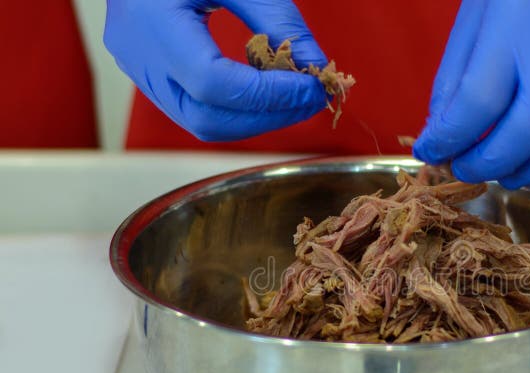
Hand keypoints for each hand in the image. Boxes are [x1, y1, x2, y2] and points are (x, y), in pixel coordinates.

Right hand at [104, 0, 327, 140]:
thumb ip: (276, 17)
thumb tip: (316, 64)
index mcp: (151, 18)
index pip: (211, 82)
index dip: (268, 93)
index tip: (311, 86)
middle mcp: (139, 57)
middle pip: (207, 118)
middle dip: (268, 115)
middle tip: (312, 98)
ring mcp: (142, 74)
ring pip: (203, 124)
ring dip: (257, 119)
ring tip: (296, 98)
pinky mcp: (151, 79)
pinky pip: (198, 112)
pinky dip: (239, 111)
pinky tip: (268, 93)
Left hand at [413, 0, 529, 187]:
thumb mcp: (478, 15)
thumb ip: (456, 76)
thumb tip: (441, 132)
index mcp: (512, 32)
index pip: (474, 106)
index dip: (448, 140)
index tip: (433, 152)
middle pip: (524, 134)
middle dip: (487, 164)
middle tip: (468, 168)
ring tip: (511, 171)